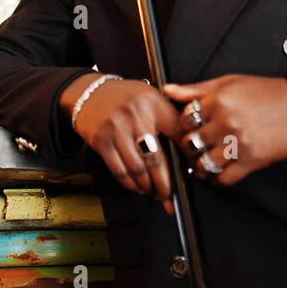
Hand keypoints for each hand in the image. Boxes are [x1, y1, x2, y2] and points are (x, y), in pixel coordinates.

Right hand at [71, 77, 182, 213]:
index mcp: (154, 103)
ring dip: (147, 186)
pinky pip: (118, 169)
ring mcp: (117, 128)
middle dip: (164, 183)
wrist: (90, 92)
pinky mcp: (101, 140)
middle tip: (169, 195)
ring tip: (153, 192)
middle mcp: (136, 115)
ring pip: (137, 168)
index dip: (188, 155)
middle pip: (156, 158)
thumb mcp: (151, 98)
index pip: (177, 132)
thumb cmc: (126, 98)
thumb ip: (169, 117)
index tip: (195, 171)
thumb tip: (187, 150)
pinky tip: (136, 187)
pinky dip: (130, 183)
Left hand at [163, 74, 286, 186]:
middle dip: (190, 148)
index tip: (189, 130)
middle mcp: (225, 122)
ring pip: (204, 164)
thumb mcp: (228, 82)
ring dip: (201, 166)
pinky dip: (218, 180)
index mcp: (217, 101)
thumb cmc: (265, 92)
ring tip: (205, 162)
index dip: (183, 127)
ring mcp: (238, 143)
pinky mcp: (251, 161)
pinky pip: (224, 179)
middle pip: (191, 143)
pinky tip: (219, 172)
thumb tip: (167, 90)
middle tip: (194, 148)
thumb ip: (196, 89)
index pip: (184, 120)